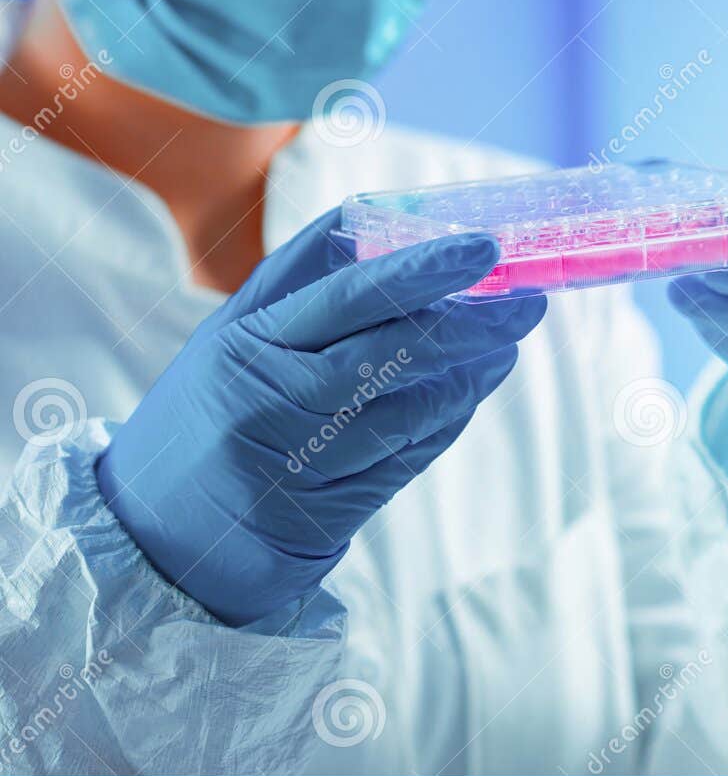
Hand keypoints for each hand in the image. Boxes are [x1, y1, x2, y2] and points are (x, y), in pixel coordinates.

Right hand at [96, 210, 545, 625]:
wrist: (155, 533)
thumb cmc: (216, 412)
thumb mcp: (239, 340)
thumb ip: (312, 292)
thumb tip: (422, 242)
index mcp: (242, 332)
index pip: (340, 282)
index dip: (418, 260)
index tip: (482, 244)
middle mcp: (260, 389)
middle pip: (381, 343)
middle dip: (465, 318)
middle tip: (525, 299)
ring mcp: (286, 454)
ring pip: (402, 407)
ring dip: (469, 374)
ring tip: (508, 342)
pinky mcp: (314, 509)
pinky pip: (401, 457)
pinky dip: (444, 421)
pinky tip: (471, 393)